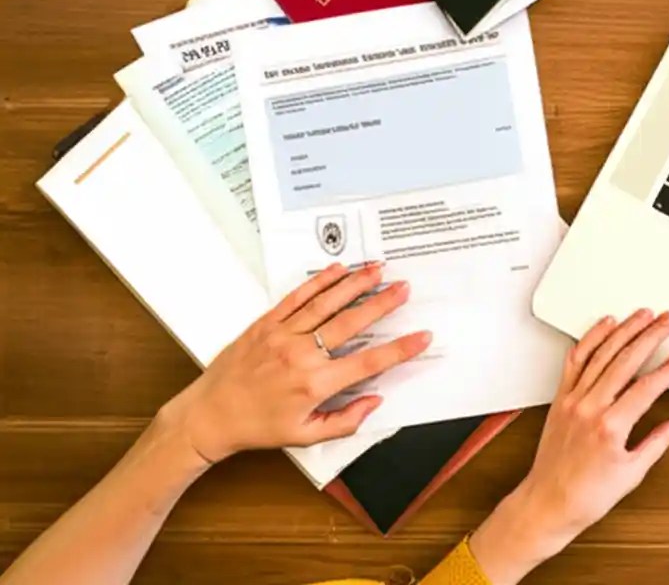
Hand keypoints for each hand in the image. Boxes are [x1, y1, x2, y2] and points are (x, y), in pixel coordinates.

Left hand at [158, 262, 428, 463]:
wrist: (209, 415)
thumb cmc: (258, 428)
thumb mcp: (306, 436)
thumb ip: (345, 421)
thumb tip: (375, 401)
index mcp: (315, 385)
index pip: (368, 362)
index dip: (399, 349)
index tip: (422, 336)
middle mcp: (301, 355)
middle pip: (351, 323)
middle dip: (382, 304)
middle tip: (404, 288)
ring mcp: (282, 335)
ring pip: (326, 303)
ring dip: (355, 285)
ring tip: (378, 270)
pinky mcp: (266, 323)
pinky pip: (297, 298)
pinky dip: (319, 282)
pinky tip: (338, 270)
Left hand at [470, 310, 668, 584]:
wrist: (549, 502)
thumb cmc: (586, 495)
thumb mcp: (633, 472)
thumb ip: (658, 442)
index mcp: (611, 427)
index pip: (649, 386)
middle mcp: (590, 407)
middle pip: (626, 360)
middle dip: (651, 336)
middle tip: (668, 321)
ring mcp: (573, 400)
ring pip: (601, 354)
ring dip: (624, 330)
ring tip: (642, 315)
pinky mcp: (560, 398)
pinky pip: (575, 360)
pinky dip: (590, 339)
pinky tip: (604, 326)